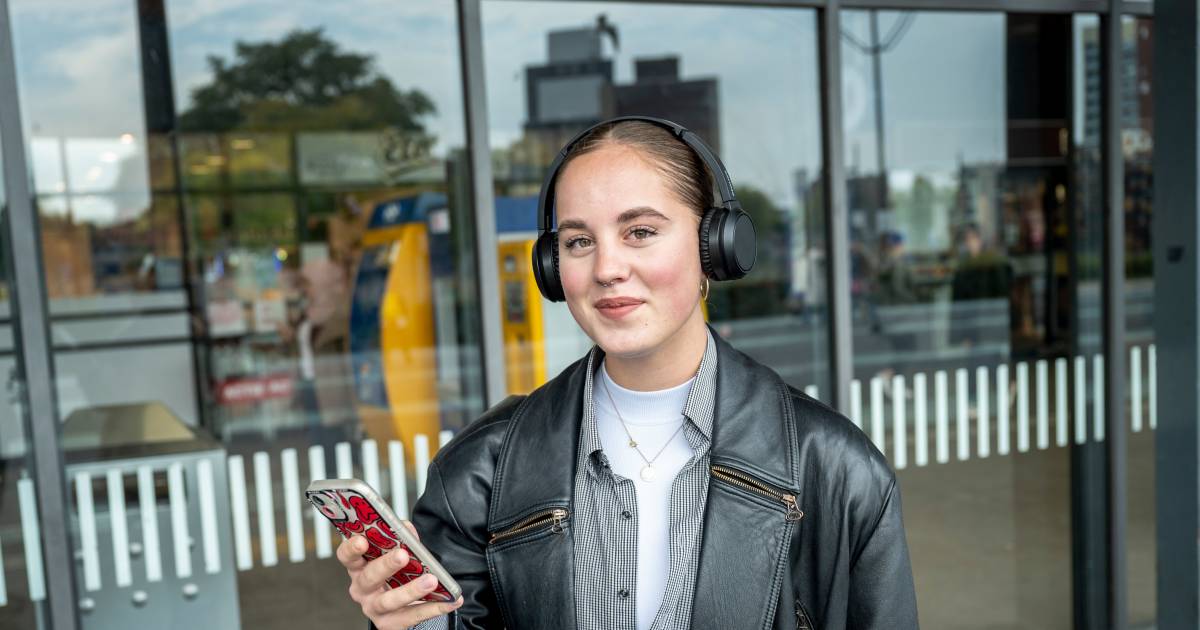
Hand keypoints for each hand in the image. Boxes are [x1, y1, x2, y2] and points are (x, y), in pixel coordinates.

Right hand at [339, 521, 462, 628]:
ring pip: (389, 601)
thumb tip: (405, 528)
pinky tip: (451, 600)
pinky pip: (412, 617)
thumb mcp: (393, 552)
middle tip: (403, 554)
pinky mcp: (390, 623)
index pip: (347, 556)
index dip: (351, 548)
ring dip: (412, 589)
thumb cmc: (395, 572)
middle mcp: (362, 589)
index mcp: (359, 567)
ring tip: (431, 579)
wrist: (403, 603)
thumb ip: (399, 537)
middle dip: (386, 565)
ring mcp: (374, 608)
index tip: (362, 540)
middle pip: (369, 578)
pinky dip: (433, 608)